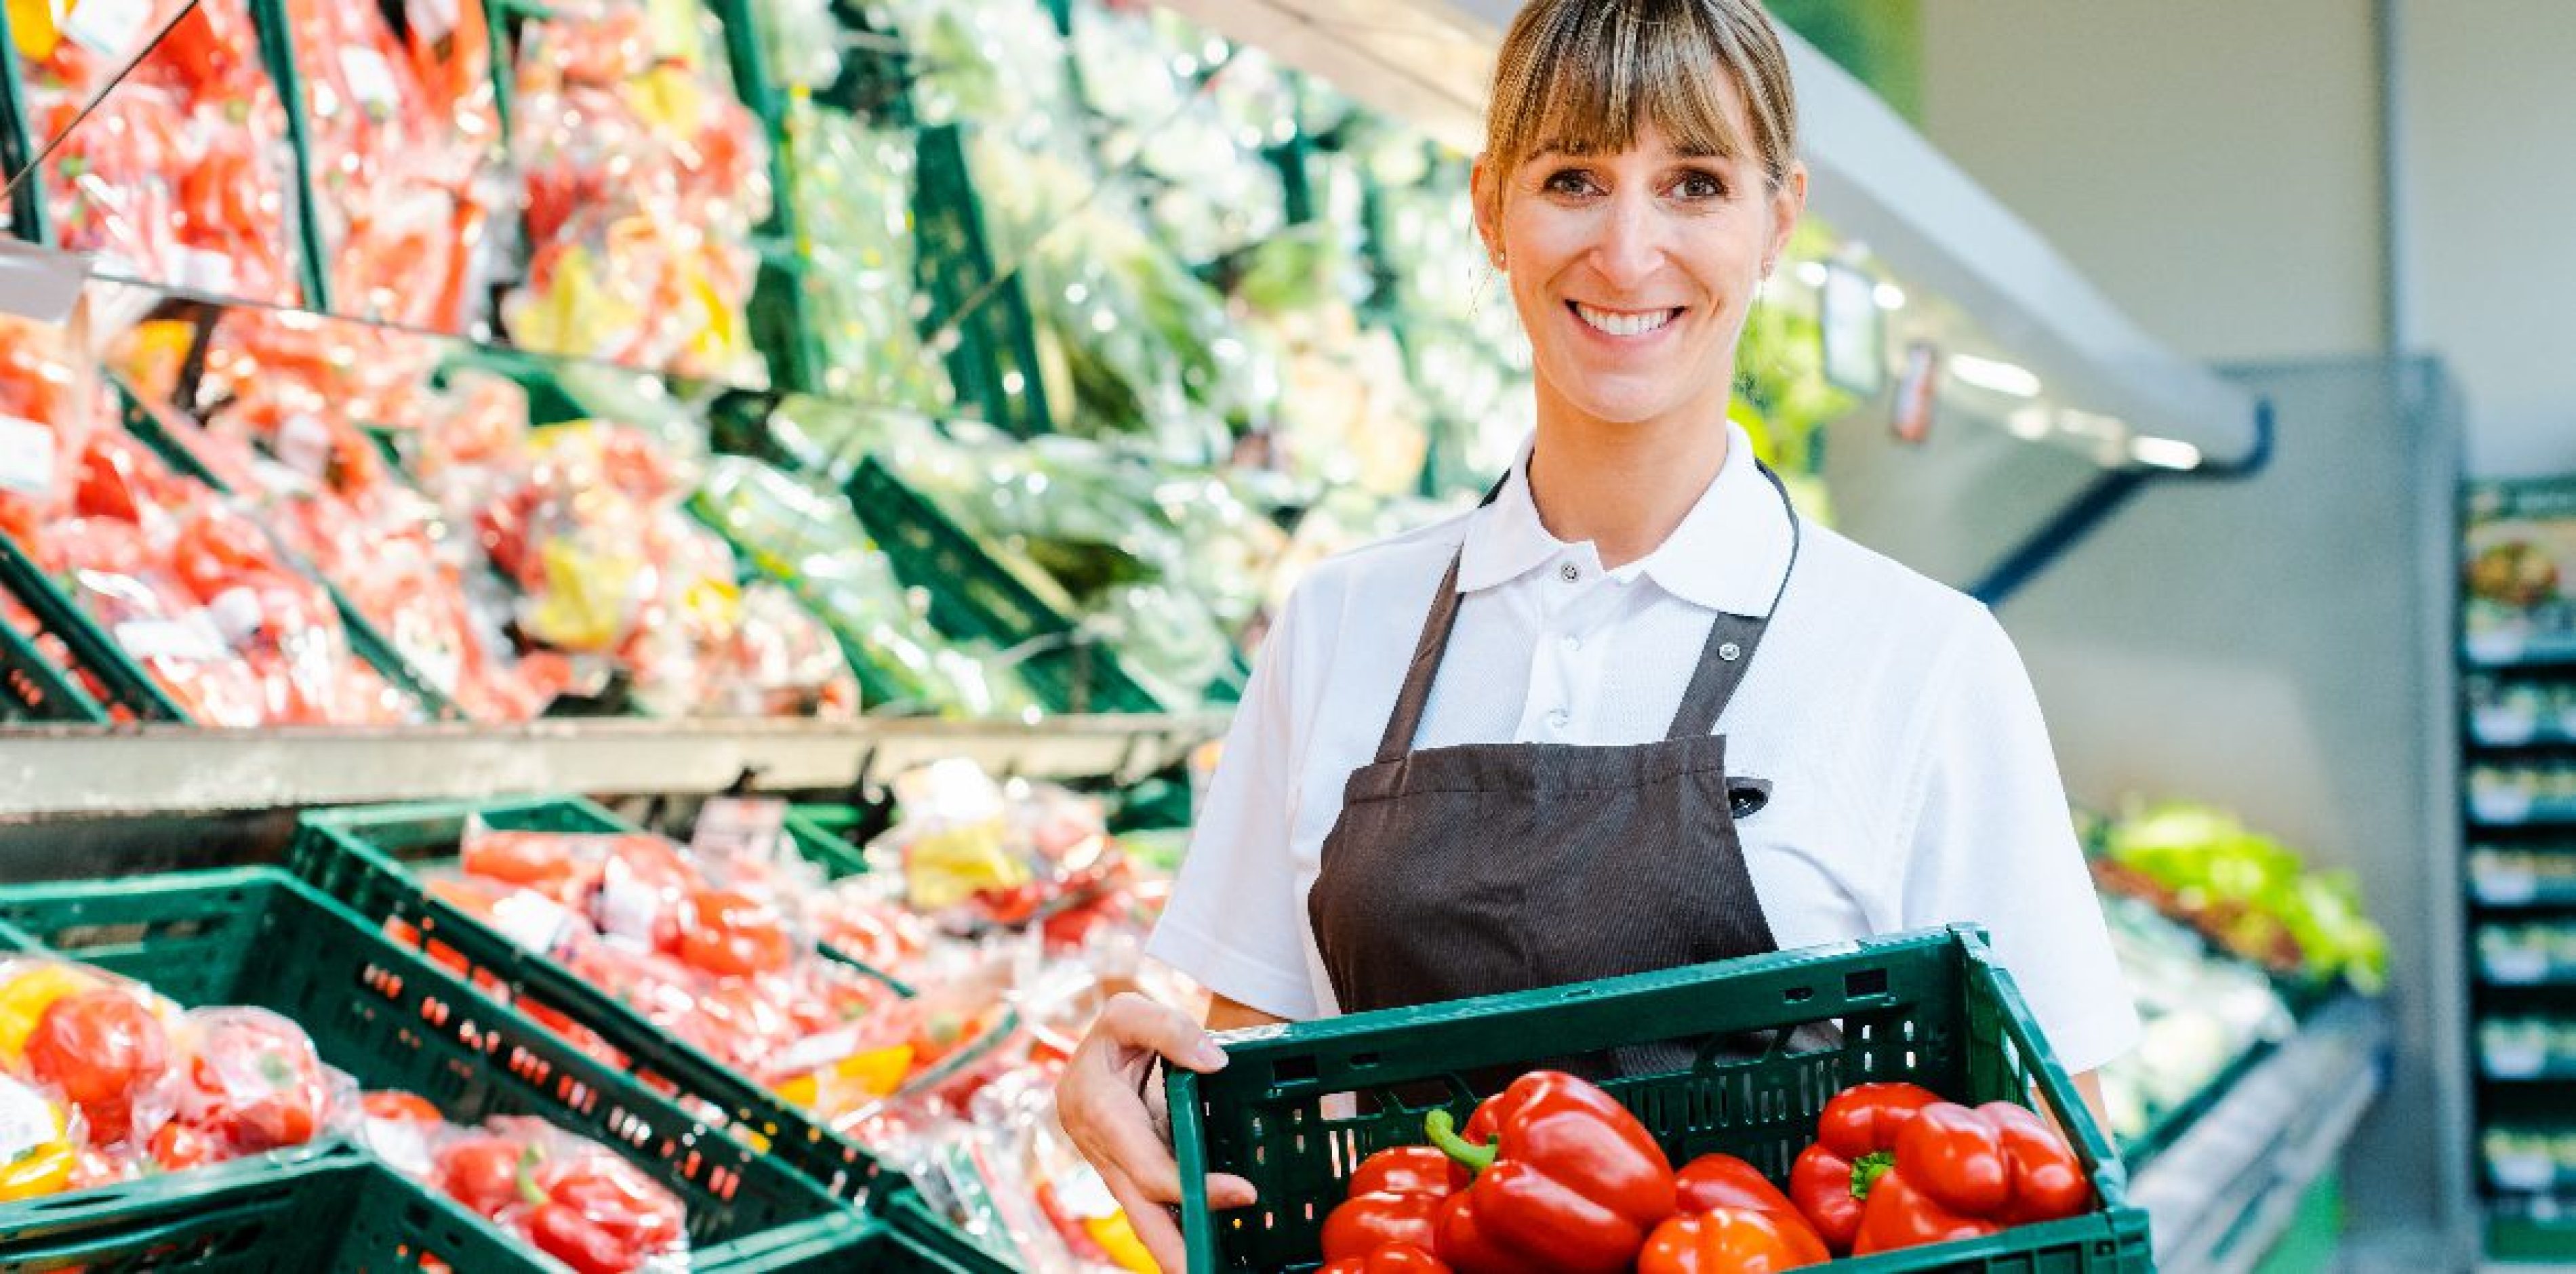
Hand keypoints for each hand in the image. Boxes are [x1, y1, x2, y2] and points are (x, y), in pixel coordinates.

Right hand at [1057, 993, 1257, 1270]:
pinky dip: (1172, 1226)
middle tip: (1204, 1273)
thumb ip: (1170, 1029)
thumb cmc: (1117, 1028)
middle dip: (1172, 1249)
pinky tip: (1201, 1246)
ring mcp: (1105, 1162)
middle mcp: (1095, 1145)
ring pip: (1140, 1213)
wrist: (1097, 1043)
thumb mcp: (1132, 1010)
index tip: (1242, 1193)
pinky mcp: (1120, 1170)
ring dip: (1173, 1248)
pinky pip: (1146, 1203)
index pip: (1148, 1165)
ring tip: (1206, 1268)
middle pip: (1137, 1208)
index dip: (1192, 1186)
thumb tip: (1213, 1063)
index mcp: (1095, 1108)